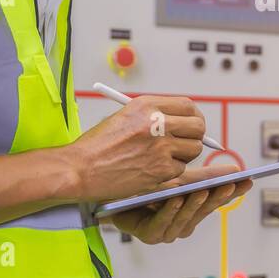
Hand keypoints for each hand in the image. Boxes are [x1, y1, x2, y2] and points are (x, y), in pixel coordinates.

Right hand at [66, 95, 207, 202]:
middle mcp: (157, 122)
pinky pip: (180, 169)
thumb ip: (153, 116)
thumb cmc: (98, 145)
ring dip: (184, 155)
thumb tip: (180, 121)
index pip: (188, 106)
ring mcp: (161, 146)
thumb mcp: (125, 117)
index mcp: (147, 105)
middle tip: (187, 142)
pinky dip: (170, 172)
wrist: (81, 169)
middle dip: (195, 136)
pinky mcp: (161, 169)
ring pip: (193, 149)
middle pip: (198, 126)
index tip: (192, 124)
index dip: (194, 116)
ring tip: (163, 158)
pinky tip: (152, 170)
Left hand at [111, 165, 254, 243]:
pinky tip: (175, 199)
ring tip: (203, 190)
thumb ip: (207, 178)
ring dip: (194, 205)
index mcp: (193, 209)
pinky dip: (170, 211)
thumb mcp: (180, 178)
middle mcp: (183, 223)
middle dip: (217, 198)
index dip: (233, 192)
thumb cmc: (148, 187)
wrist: (113, 195)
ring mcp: (167, 231)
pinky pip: (162, 223)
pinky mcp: (149, 235)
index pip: (218, 200)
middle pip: (204, 211)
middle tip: (229, 185)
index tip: (248, 180)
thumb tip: (236, 170)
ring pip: (185, 219)